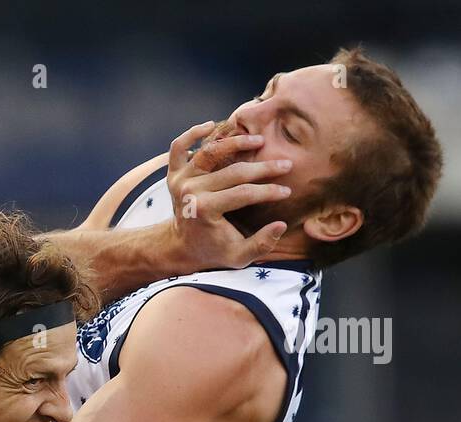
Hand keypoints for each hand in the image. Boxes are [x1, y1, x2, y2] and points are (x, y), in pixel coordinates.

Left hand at [163, 120, 292, 270]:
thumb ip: (261, 244)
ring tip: (258, 141)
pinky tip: (212, 125)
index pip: (244, 194)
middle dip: (264, 168)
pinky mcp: (173, 173)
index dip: (269, 192)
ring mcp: (180, 180)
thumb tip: (281, 225)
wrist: (181, 246)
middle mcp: (190, 191)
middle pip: (233, 172)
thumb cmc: (213, 250)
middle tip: (285, 165)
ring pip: (210, 151)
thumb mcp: (238, 256)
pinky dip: (192, 134)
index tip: (287, 191)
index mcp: (204, 210)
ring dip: (236, 143)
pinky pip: (178, 147)